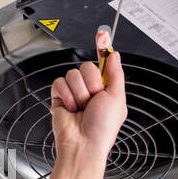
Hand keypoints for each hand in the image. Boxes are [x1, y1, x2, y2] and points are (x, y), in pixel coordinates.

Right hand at [50, 29, 126, 161]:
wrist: (83, 144)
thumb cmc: (102, 128)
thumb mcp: (117, 99)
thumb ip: (116, 74)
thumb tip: (114, 54)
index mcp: (107, 89)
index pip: (104, 63)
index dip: (102, 47)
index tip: (102, 34)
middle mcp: (91, 89)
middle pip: (87, 66)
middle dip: (92, 84)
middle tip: (94, 101)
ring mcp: (75, 91)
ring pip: (73, 74)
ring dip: (80, 93)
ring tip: (83, 108)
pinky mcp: (60, 95)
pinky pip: (60, 82)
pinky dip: (67, 96)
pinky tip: (72, 108)